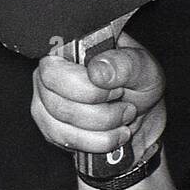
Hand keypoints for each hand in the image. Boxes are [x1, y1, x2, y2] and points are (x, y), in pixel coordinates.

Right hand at [30, 33, 166, 160]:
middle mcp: (50, 72)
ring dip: (102, 128)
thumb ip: (124, 64)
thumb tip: (97, 71)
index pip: (53, 68)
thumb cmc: (139, 83)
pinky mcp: (50, 127)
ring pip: (60, 124)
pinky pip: (64, 140)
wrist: (142, 116)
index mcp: (69, 47)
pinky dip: (96, 142)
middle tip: (126, 106)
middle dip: (99, 112)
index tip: (117, 89)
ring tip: (124, 119)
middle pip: (56, 100)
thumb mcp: (144, 67)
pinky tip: (114, 134)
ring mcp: (45, 100)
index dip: (85, 86)